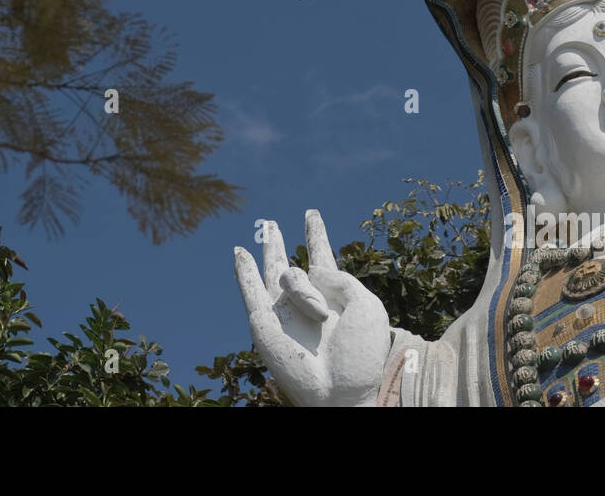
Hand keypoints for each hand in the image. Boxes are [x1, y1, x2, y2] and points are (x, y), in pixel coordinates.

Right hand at [234, 210, 390, 406]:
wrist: (342, 389)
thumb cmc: (360, 353)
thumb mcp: (365, 304)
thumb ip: (340, 278)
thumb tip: (309, 270)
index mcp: (334, 295)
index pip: (321, 256)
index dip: (316, 234)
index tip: (311, 215)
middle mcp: (307, 300)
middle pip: (289, 264)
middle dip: (279, 242)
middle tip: (271, 223)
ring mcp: (284, 310)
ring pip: (279, 272)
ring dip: (282, 259)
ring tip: (295, 270)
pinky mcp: (265, 323)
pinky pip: (250, 290)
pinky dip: (243, 270)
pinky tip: (239, 252)